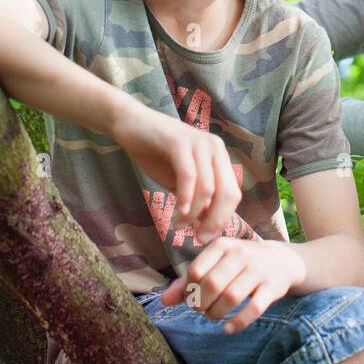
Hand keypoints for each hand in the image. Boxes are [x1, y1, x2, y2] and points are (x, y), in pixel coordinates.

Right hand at [112, 103, 241, 242]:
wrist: (130, 124)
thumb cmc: (156, 155)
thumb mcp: (180, 183)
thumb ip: (197, 200)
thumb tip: (210, 228)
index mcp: (219, 157)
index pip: (233, 194)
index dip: (222, 220)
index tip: (205, 238)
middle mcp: (215, 148)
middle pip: (227, 193)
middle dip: (215, 221)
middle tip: (199, 238)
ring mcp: (199, 142)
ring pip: (208, 188)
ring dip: (194, 214)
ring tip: (178, 225)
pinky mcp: (180, 141)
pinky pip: (188, 175)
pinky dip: (185, 198)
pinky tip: (178, 212)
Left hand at [160, 239, 305, 330]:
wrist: (282, 260)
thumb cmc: (239, 264)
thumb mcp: (215, 264)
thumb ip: (188, 281)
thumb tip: (163, 301)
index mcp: (222, 245)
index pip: (196, 271)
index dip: (189, 290)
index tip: (191, 298)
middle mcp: (241, 254)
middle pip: (212, 284)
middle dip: (201, 304)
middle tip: (201, 310)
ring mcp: (258, 270)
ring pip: (232, 297)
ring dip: (217, 313)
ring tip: (214, 316)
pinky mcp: (272, 287)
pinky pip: (254, 308)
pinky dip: (238, 322)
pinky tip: (228, 328)